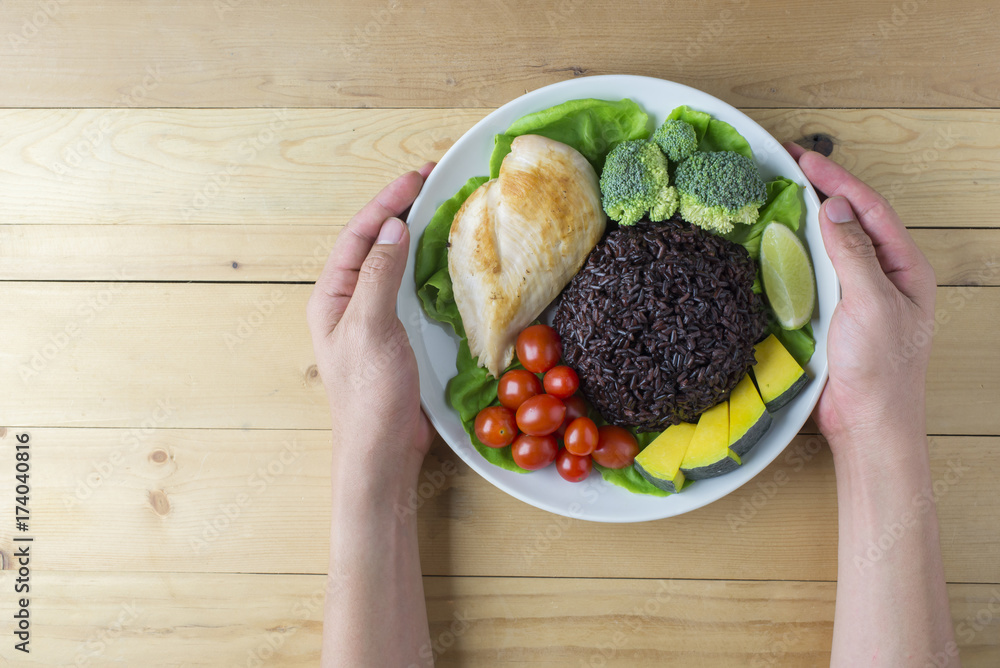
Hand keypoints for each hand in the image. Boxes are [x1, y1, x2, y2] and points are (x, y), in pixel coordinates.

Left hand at [307, 163, 436, 477]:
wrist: (382, 452)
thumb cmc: (369, 396)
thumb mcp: (370, 329)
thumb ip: (379, 276)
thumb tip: (393, 228)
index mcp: (333, 296)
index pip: (359, 235)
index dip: (387, 202)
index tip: (418, 177)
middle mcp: (349, 302)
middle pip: (374, 242)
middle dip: (401, 209)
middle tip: (434, 182)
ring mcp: (372, 318)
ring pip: (393, 263)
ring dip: (415, 234)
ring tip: (442, 209)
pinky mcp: (395, 335)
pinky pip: (408, 288)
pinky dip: (426, 266)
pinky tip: (445, 259)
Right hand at [784, 144, 936, 457]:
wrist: (867, 425)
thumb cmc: (881, 370)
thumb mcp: (872, 304)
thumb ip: (854, 253)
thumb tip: (834, 207)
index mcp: (905, 268)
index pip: (870, 209)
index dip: (837, 180)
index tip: (803, 159)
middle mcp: (883, 275)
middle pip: (851, 220)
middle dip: (821, 190)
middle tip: (785, 166)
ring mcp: (857, 294)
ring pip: (831, 244)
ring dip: (805, 219)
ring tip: (776, 195)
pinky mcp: (833, 313)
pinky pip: (813, 272)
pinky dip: (794, 252)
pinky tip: (774, 244)